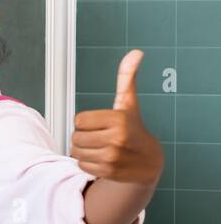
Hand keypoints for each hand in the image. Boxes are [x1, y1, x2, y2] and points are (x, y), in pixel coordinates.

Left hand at [70, 49, 163, 185]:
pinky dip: (87, 163)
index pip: (79, 120)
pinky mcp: (107, 171)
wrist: (148, 163)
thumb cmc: (133, 129)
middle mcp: (116, 138)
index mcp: (118, 119)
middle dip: (84, 136)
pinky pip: (81, 164)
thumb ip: (127, 78)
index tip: (102, 124)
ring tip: (102, 148)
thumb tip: (136, 52)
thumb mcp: (128, 104)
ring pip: (76, 150)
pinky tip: (103, 160)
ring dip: (84, 150)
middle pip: (75, 136)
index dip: (87, 122)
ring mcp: (112, 156)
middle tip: (101, 137)